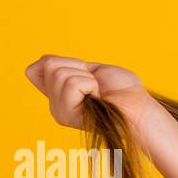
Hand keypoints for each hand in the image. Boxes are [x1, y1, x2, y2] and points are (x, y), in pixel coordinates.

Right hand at [24, 54, 148, 133]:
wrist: (140, 109)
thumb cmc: (124, 92)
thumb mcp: (91, 70)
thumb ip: (65, 66)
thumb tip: (40, 61)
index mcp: (59, 95)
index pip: (37, 67)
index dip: (63, 62)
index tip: (87, 75)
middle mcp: (55, 106)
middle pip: (49, 64)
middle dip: (78, 67)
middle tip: (96, 85)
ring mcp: (59, 111)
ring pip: (59, 73)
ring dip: (86, 77)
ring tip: (99, 93)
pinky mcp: (66, 115)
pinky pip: (72, 83)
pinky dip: (90, 84)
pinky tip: (98, 98)